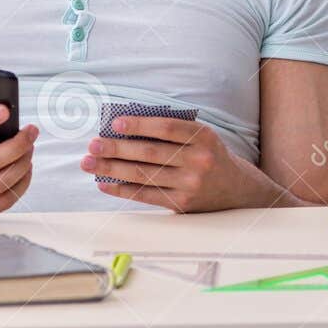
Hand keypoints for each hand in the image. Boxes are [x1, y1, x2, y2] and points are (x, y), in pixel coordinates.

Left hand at [82, 115, 292, 212]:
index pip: (166, 128)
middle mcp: (198, 161)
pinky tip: (104, 184)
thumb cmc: (210, 156)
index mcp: (203, 137)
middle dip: (116, 149)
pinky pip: (146, 195)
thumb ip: (172, 131)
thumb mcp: (201, 137)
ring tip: (89, 163)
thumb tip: (125, 130)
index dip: (139, 125)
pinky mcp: (182, 204)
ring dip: (112, 169)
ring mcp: (190, 185)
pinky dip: (122, 190)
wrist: (238, 190)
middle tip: (92, 145)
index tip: (114, 123)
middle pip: (149, 154)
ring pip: (144, 175)